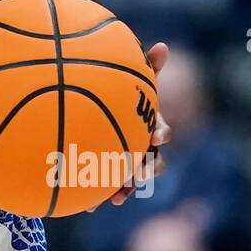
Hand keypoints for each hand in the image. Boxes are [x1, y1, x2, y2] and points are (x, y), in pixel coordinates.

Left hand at [102, 42, 171, 207]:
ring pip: (130, 179)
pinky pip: (106, 185)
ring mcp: (126, 160)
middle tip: (138, 174)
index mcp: (149, 125)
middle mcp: (142, 145)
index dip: (161, 133)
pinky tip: (87, 205)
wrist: (93, 104)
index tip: (156, 134)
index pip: (161, 131)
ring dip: (125, 188)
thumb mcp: (130, 78)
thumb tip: (163, 45)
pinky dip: (100, 194)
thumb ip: (146, 67)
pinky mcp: (108, 172)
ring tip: (115, 196)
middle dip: (146, 169)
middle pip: (151, 161)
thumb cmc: (118, 89)